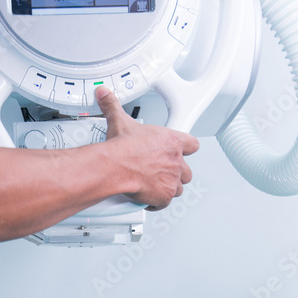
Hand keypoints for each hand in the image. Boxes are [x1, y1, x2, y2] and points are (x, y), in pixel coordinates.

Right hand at [95, 86, 198, 210]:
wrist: (116, 166)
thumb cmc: (123, 147)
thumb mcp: (120, 121)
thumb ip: (113, 106)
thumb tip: (105, 95)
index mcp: (172, 142)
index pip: (192, 145)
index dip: (186, 148)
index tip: (179, 150)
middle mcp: (176, 161)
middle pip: (187, 171)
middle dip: (176, 173)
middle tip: (162, 171)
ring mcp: (172, 180)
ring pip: (178, 188)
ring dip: (169, 187)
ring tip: (155, 185)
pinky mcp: (164, 196)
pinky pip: (165, 202)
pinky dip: (157, 202)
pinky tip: (148, 199)